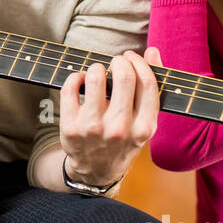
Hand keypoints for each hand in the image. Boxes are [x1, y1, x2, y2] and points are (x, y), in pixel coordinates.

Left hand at [58, 48, 160, 187]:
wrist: (96, 171)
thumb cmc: (124, 139)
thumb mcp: (144, 121)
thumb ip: (151, 87)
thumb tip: (151, 51)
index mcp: (144, 128)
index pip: (147, 82)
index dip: (139, 62)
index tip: (132, 58)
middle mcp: (120, 129)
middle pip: (124, 76)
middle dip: (120, 61)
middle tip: (116, 62)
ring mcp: (93, 129)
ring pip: (95, 78)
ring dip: (97, 67)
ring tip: (98, 72)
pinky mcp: (70, 127)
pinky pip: (70, 87)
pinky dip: (76, 77)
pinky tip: (81, 81)